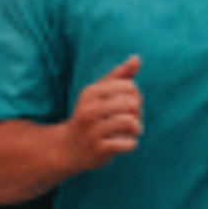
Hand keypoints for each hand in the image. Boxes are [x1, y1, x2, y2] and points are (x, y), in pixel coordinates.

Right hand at [66, 56, 142, 171]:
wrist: (70, 148)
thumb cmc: (91, 116)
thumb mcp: (100, 93)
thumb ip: (119, 75)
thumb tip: (136, 58)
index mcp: (90, 93)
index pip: (129, 86)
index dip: (135, 96)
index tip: (127, 105)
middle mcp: (88, 110)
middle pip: (131, 103)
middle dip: (137, 112)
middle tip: (130, 119)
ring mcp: (91, 131)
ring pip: (130, 122)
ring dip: (136, 128)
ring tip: (130, 131)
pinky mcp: (98, 150)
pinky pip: (128, 143)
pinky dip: (130, 144)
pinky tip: (123, 144)